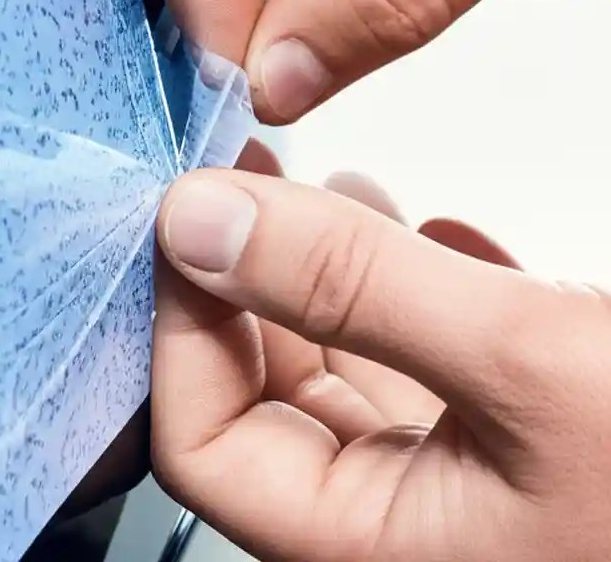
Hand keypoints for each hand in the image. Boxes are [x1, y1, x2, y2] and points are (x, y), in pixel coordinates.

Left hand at [151, 147, 610, 559]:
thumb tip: (202, 220)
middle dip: (247, 280)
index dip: (181, 325)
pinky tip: (437, 238)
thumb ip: (353, 287)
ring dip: (330, 277)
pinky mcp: (520, 457)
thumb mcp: (523, 360)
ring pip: (345, 377)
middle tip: (247, 178)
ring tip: (328, 186)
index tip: (193, 215)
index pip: (200, 445)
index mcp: (364, 547)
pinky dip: (414, 298)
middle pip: (261, 402)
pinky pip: (428, 376)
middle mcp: (394, 532)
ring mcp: (455, 497)